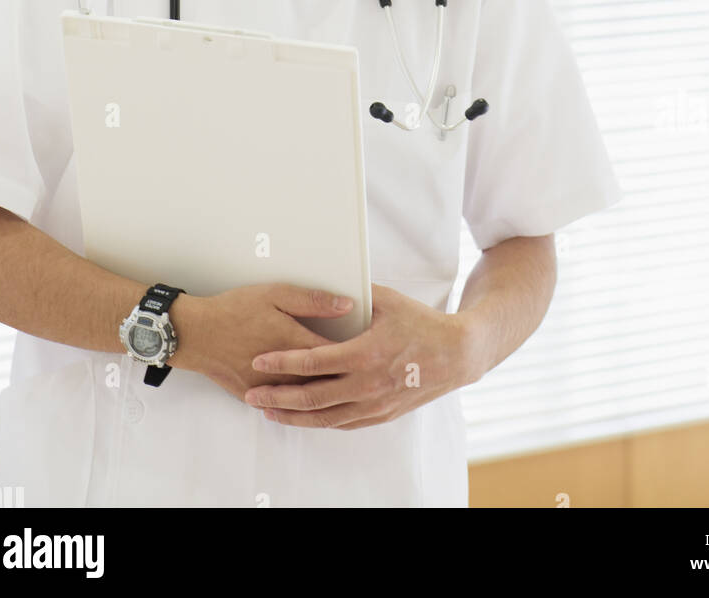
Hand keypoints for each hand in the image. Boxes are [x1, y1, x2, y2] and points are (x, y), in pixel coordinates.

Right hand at [172, 283, 355, 402]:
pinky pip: (287, 406)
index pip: (338, 355)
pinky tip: (317, 399)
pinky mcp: (257, 397)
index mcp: (295, 344)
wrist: (197, 334)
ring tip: (349, 388)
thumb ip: (313, 300)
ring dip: (329, 395)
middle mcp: (286, 373)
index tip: (375, 349)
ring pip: (309, 400)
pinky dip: (304, 404)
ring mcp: (271, 389)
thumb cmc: (236, 310)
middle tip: (369, 372)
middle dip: (349, 378)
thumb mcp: (276, 294)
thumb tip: (347, 305)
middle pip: (327, 382)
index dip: (359, 352)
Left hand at [243, 282, 471, 429]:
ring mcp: (374, 404)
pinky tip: (305, 417)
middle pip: (311, 396)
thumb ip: (354, 295)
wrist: (456, 355)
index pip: (311, 362)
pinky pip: (343, 423)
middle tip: (252, 395)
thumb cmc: (422, 324)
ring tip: (270, 412)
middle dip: (277, 397)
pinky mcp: (382, 414)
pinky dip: (320, 421)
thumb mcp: (387, 301)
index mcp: (364, 354)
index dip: (281, 363)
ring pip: (324, 417)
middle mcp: (367, 384)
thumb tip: (327, 284)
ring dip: (294, 416)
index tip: (259, 361)